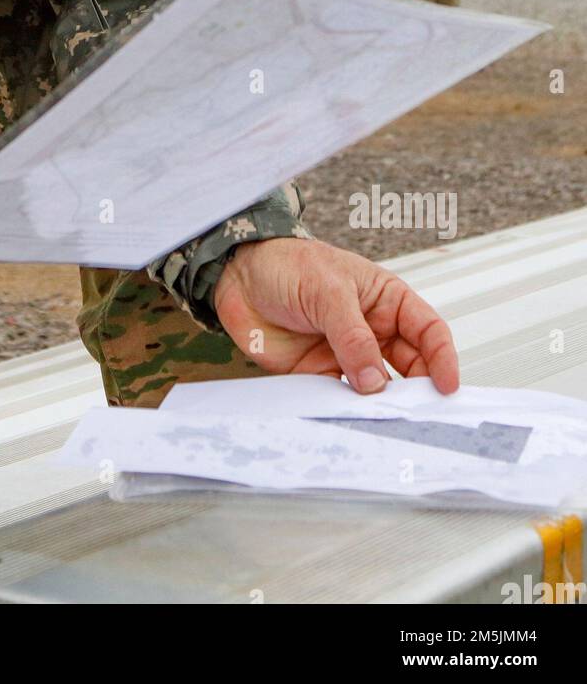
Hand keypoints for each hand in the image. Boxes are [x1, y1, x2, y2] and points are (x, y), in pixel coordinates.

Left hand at [214, 238, 458, 394]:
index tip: (447, 384)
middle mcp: (371, 329)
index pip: (427, 330)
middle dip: (418, 389)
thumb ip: (352, 335)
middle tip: (420, 413)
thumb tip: (374, 378)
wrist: (236, 276)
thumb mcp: (327, 290)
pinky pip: (340, 398)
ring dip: (382, 404)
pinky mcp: (317, 373)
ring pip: (377, 386)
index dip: (442, 357)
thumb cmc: (286, 263)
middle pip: (410, 365)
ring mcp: (346, 353)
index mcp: (384, 300)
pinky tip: (347, 418)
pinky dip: (346, 411)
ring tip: (385, 420)